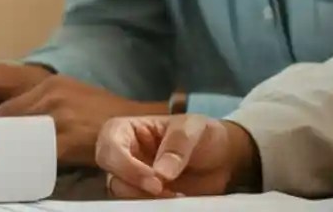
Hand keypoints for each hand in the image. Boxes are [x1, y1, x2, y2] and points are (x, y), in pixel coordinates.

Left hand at [0, 75, 166, 166]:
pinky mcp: (70, 138)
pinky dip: (25, 164)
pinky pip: (38, 155)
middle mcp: (51, 96)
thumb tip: (11, 127)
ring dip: (2, 152)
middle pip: (6, 120)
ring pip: (18, 136)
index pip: (6, 108)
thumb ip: (41, 108)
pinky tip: (15, 172)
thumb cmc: (103, 116)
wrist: (138, 123)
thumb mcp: (70, 100)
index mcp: (49, 86)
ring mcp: (60, 116)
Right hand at [96, 115, 257, 198]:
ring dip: (145, 199)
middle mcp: (123, 154)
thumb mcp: (194, 128)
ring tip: (175, 195)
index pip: (110, 145)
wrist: (222, 157)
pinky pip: (137, 204)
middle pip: (110, 173)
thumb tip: (161, 173)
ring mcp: (132, 177)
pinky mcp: (144, 196)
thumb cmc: (201, 134)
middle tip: (163, 191)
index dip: (126, 165)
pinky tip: (176, 200)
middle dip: (133, 185)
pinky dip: (154, 207)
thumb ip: (178, 145)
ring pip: (121, 193)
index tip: (155, 180)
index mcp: (127, 130)